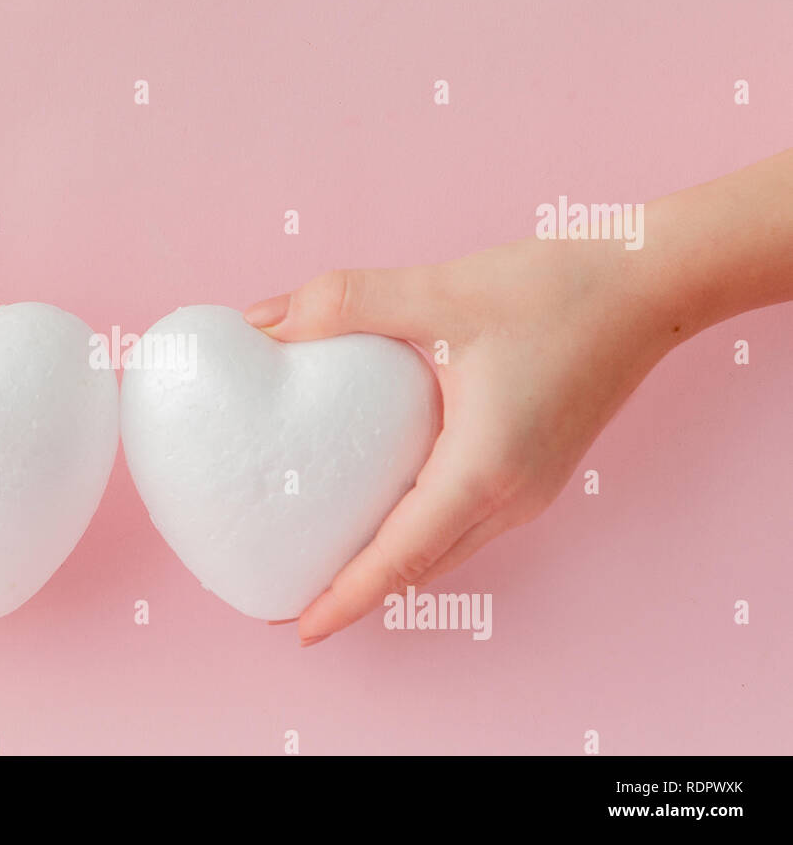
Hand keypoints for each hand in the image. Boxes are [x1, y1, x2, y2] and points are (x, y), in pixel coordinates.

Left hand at [245, 236, 683, 645]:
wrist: (650, 286)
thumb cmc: (556, 288)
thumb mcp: (441, 291)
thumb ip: (346, 303)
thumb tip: (265, 322)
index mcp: (484, 470)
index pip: (399, 558)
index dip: (344, 598)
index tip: (296, 630)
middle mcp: (511, 497)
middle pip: (418, 569)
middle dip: (352, 594)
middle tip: (286, 602)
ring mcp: (528, 490)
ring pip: (443, 551)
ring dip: (385, 569)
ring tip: (325, 565)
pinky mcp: (532, 471)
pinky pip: (463, 524)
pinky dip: (415, 537)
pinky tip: (382, 511)